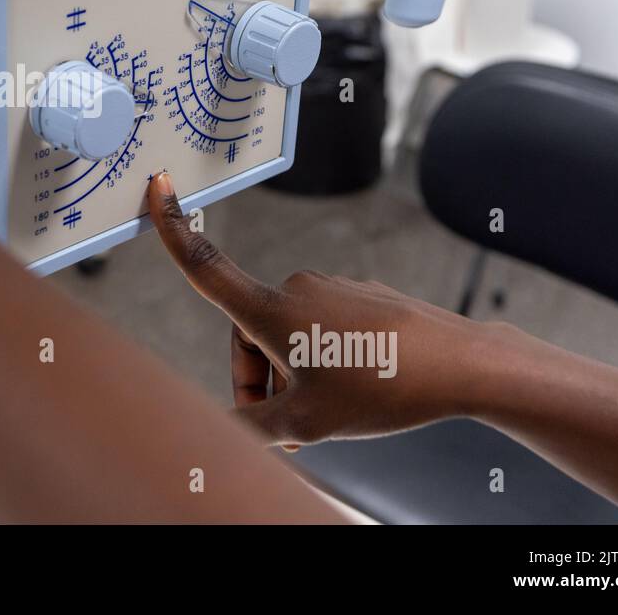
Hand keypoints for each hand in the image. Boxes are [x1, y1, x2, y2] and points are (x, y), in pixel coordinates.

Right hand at [147, 173, 494, 446]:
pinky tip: (356, 389)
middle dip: (258, 381)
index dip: (173, 228)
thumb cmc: (380, 389)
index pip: (206, 265)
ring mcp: (332, 290)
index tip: (158, 185)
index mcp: (271, 311)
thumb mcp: (306, 425)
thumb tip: (221, 433)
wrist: (460, 365)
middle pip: (249, 336)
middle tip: (288, 430)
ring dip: (293, 376)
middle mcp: (296, 289)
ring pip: (289, 337)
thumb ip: (253, 428)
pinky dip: (325, 362)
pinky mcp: (362, 297)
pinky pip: (324, 331)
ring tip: (327, 415)